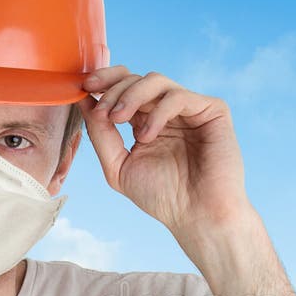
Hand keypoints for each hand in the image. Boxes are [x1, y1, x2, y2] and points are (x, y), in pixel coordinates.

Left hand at [79, 66, 253, 240]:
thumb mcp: (118, 166)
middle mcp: (170, 113)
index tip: (86, 88)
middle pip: (138, 78)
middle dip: (115, 90)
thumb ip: (100, 134)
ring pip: (157, 80)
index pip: (126, 86)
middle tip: (104, 112)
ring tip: (120, 121)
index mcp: (149, 122)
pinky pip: (178, 96)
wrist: (198, 216)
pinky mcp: (213, 111)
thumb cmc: (163, 198)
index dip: (106, 80)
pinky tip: (148, 135)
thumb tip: (82, 101)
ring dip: (131, 96)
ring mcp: (192, 110)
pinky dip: (157, 111)